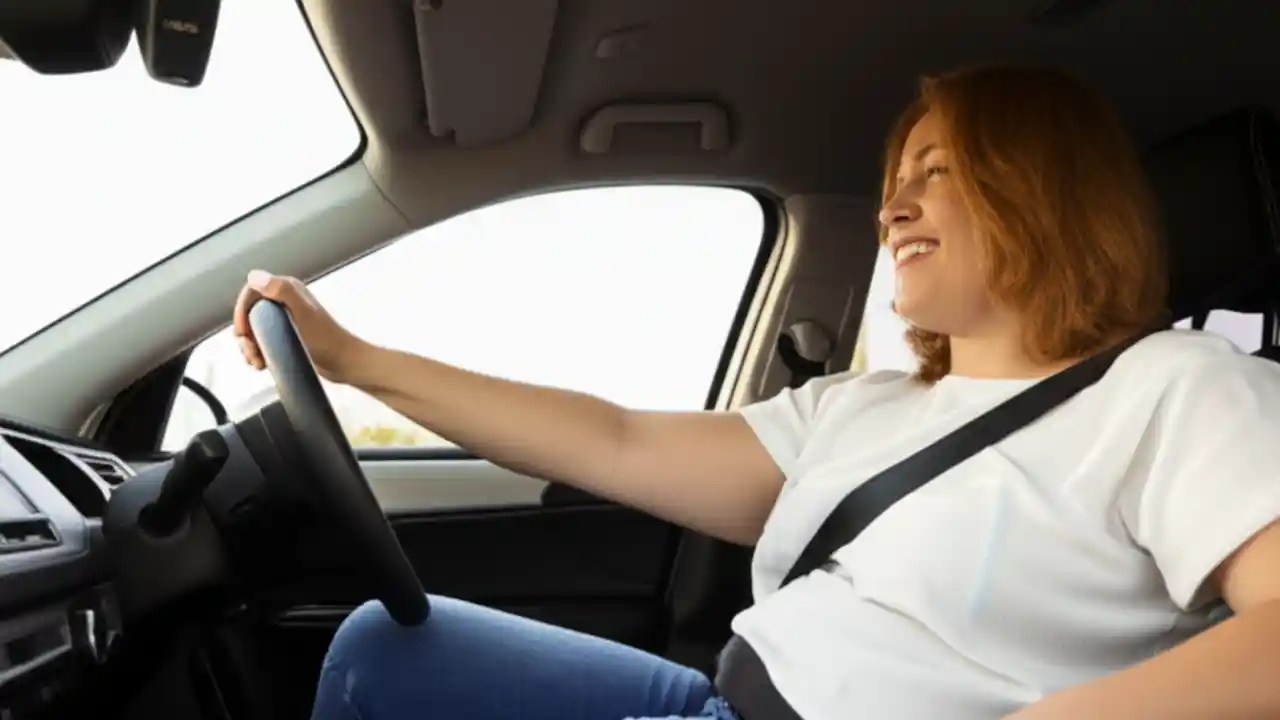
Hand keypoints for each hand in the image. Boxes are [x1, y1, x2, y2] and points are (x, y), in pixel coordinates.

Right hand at [232, 270, 367, 383]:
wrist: (344, 362)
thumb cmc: (327, 339)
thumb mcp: (303, 313)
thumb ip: (282, 291)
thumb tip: (256, 276)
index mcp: (288, 289)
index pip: (251, 292)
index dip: (241, 310)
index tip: (242, 332)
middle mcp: (285, 301)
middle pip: (250, 313)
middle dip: (245, 335)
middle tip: (251, 352)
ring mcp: (285, 319)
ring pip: (254, 330)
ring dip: (249, 347)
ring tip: (257, 363)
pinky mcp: (286, 335)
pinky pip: (262, 341)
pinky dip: (257, 352)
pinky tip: (261, 364)